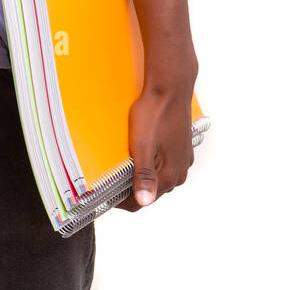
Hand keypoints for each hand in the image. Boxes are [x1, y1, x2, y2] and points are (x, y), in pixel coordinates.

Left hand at [116, 81, 196, 212]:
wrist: (170, 88)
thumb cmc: (154, 113)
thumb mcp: (142, 145)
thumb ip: (144, 175)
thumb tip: (144, 201)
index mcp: (169, 176)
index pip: (142, 202)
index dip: (122, 201)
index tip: (105, 195)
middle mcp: (179, 173)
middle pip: (150, 191)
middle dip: (131, 188)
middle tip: (110, 178)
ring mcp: (182, 161)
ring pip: (158, 178)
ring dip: (141, 176)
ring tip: (123, 164)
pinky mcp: (181, 149)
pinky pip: (164, 165)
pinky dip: (151, 164)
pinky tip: (140, 152)